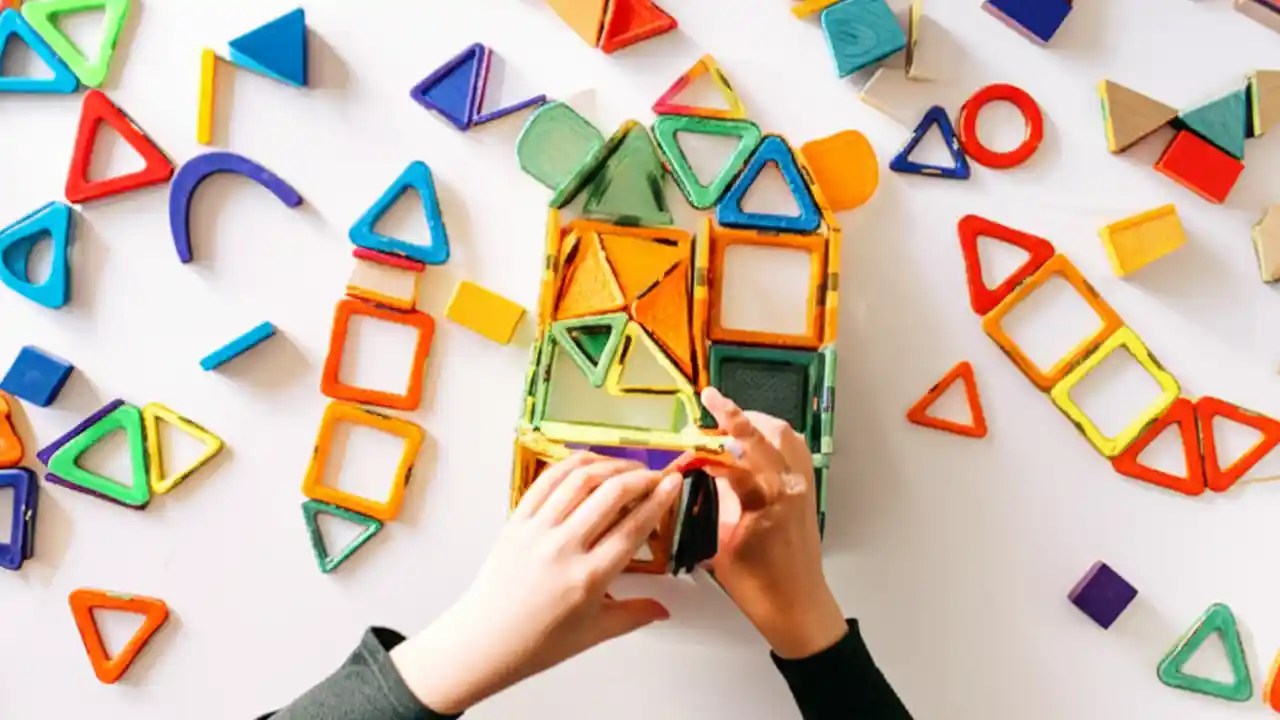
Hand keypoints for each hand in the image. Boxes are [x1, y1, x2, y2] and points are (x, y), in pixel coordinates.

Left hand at [390, 454, 681, 713]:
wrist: (484, 642)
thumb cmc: (536, 643)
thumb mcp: (593, 633)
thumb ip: (634, 615)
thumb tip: (663, 610)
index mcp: (588, 579)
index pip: (633, 528)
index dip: (658, 500)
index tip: (673, 484)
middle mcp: (563, 549)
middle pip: (610, 494)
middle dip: (640, 477)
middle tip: (654, 476)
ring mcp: (536, 531)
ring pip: (579, 480)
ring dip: (609, 465)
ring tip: (626, 467)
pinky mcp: (516, 522)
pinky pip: (546, 482)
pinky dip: (571, 465)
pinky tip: (588, 464)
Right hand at [701, 387, 846, 659]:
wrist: (798, 608)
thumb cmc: (759, 587)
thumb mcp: (721, 544)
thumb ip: (711, 501)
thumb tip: (696, 471)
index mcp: (770, 498)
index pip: (742, 449)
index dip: (718, 428)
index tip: (706, 404)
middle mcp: (793, 486)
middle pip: (770, 432)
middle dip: (738, 416)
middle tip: (711, 409)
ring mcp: (805, 488)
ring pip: (787, 437)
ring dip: (759, 425)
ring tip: (731, 425)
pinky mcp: (808, 493)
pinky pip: (796, 452)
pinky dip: (775, 441)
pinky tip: (754, 449)